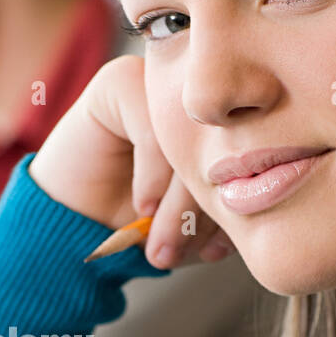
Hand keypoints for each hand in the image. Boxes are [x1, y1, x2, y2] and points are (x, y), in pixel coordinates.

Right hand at [28, 54, 235, 269]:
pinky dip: (151, 181)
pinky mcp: (118, 81)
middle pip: (219, 149)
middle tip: (173, 254)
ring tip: (160, 246)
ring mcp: (154, 82)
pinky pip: (154, 134)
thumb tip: (266, 203)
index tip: (214, 251)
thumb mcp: (193, 222)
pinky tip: (141, 208)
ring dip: (177, 207)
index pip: (244, 156)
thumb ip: (227, 208)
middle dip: (200, 213)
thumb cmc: (135, 223)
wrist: (69, 222)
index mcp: (217, 121)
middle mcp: (189, 94)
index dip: (233, 207)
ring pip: (188, 144)